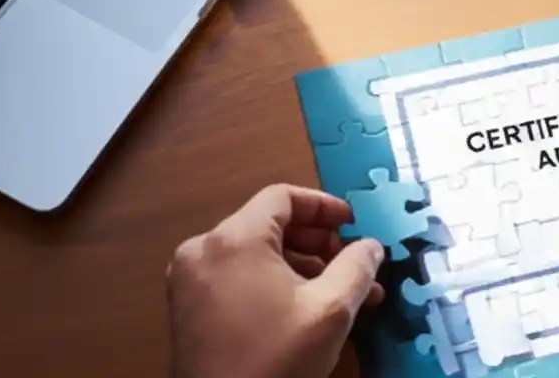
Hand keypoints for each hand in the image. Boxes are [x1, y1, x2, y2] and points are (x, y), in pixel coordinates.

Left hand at [167, 184, 384, 377]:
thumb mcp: (331, 310)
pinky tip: (304, 307)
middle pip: (268, 223)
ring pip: (254, 252)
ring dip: (299, 264)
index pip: (282, 197)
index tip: (354, 225)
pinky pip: (236, 275)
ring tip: (339, 292)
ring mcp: (189, 280)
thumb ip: (357, 267)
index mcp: (233, 239)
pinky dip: (271, 281)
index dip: (324, 206)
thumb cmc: (276, 359)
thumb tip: (370, 245)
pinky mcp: (188, 307)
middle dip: (317, 242)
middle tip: (353, 264)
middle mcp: (202, 250)